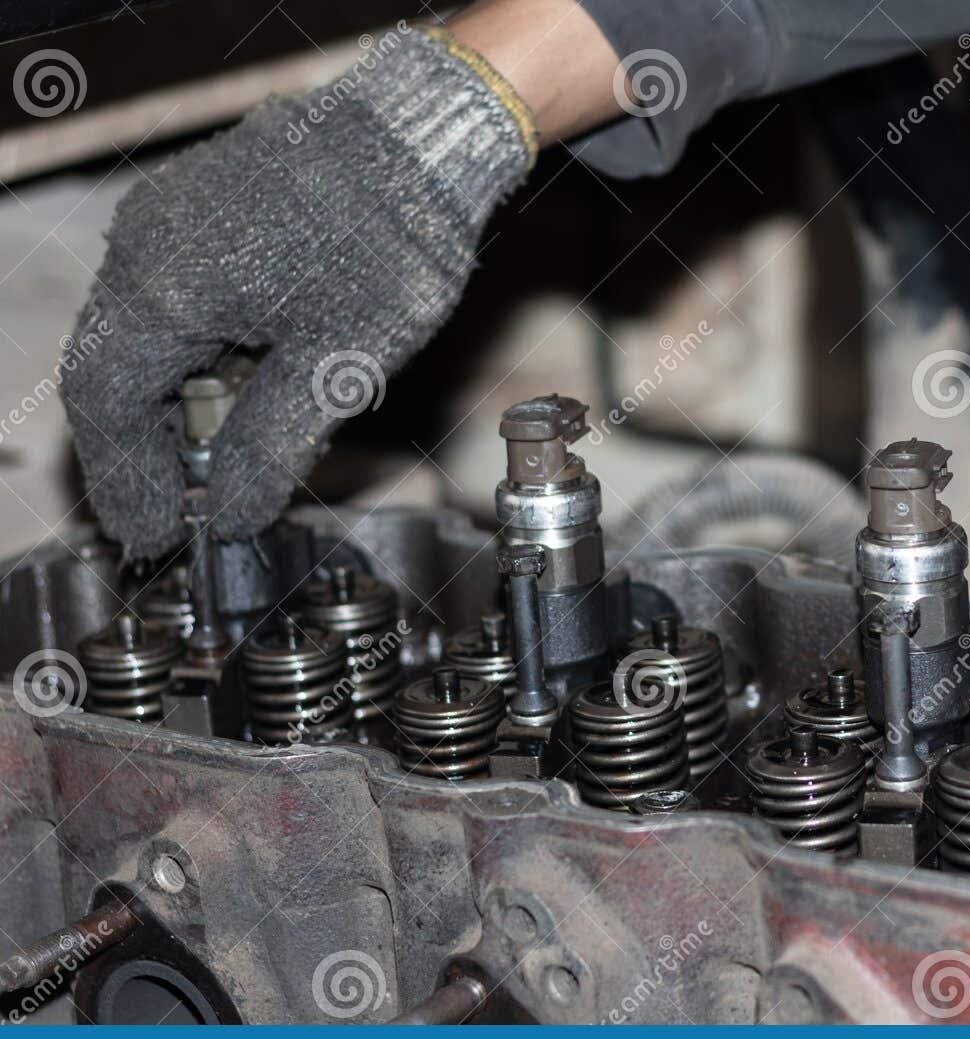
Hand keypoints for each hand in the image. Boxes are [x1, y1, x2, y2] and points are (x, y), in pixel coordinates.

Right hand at [61, 24, 536, 558]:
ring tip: (211, 466)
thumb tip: (233, 512)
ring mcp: (166, 220)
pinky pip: (168, 296)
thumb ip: (272, 447)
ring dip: (169, 404)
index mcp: (163, 288)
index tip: (154, 531)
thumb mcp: (339, 366)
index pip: (106, 405)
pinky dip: (190, 355)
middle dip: (144, 450)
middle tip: (181, 512)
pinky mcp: (198, 209)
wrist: (424, 137)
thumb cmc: (390, 238)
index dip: (125, 480)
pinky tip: (234, 392)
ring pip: (139, 333)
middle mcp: (145, 248)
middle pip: (112, 369)